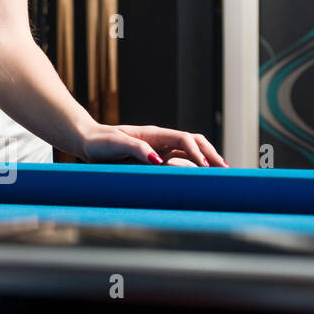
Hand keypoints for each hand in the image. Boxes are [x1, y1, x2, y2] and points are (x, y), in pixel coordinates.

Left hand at [79, 123, 228, 166]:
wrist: (87, 142)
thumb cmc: (100, 142)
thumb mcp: (116, 144)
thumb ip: (137, 150)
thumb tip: (159, 161)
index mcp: (153, 134)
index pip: (184, 139)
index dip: (197, 152)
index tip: (206, 167)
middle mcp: (160, 140)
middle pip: (194, 143)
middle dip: (211, 155)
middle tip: (226, 171)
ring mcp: (158, 149)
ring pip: (189, 153)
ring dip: (205, 162)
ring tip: (220, 176)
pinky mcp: (154, 159)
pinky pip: (178, 162)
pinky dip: (192, 168)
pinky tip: (200, 178)